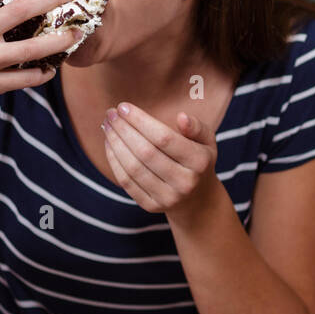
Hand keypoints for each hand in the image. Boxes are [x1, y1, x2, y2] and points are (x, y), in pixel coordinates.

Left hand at [101, 103, 218, 218]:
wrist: (197, 199)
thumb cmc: (198, 161)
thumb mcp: (206, 142)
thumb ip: (197, 127)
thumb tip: (182, 117)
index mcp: (199, 162)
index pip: (164, 138)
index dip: (141, 121)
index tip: (124, 107)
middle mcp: (185, 182)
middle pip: (146, 153)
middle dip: (124, 130)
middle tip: (110, 114)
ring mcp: (168, 197)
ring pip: (133, 168)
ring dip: (115, 144)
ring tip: (107, 127)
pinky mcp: (151, 206)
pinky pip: (126, 182)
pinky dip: (114, 161)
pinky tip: (109, 144)